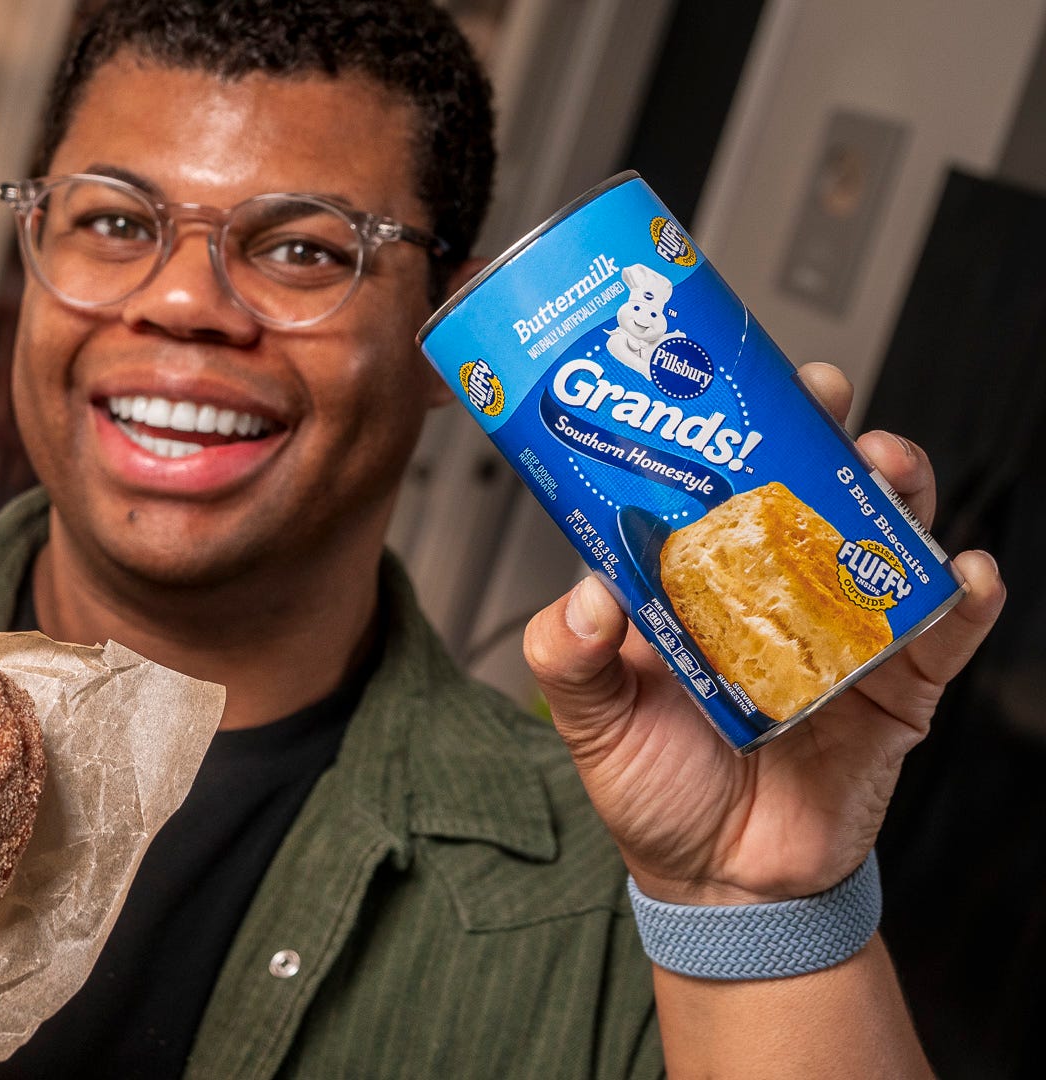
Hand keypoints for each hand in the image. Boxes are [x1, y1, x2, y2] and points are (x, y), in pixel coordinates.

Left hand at [523, 362, 1005, 903]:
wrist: (722, 884)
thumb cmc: (654, 789)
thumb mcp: (589, 721)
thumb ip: (572, 656)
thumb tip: (586, 595)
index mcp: (699, 585)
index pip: (722, 486)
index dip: (735, 430)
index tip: (737, 383)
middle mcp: (777, 593)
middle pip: (815, 491)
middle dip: (827, 434)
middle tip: (826, 405)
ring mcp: (845, 633)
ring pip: (885, 540)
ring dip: (896, 493)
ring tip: (886, 468)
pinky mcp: (899, 688)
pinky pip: (943, 632)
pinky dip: (962, 598)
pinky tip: (960, 574)